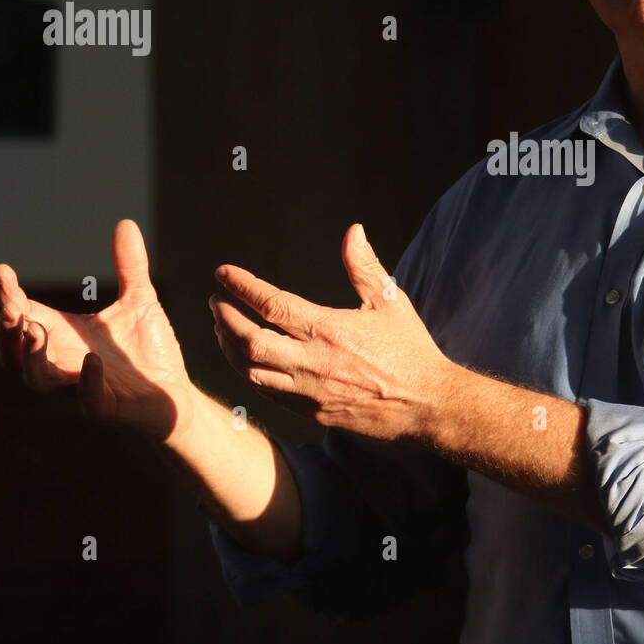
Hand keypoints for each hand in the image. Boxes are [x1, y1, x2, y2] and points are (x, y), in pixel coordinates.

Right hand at [0, 219, 194, 440]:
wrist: (177, 393)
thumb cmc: (149, 351)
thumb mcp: (140, 301)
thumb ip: (130, 266)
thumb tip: (125, 222)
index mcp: (65, 338)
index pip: (25, 317)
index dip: (9, 298)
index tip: (3, 272)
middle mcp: (65, 364)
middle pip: (14, 355)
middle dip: (7, 334)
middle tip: (11, 310)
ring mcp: (83, 388)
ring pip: (38, 380)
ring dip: (32, 357)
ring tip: (36, 331)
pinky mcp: (109, 408)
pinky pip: (89, 402)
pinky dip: (86, 383)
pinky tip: (92, 362)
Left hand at [210, 223, 452, 441]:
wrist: (426, 404)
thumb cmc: (409, 349)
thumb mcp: (390, 301)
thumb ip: (364, 266)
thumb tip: (353, 231)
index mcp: (331, 330)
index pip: (273, 305)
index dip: (243, 287)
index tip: (224, 274)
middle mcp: (314, 363)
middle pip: (250, 342)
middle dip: (226, 319)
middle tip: (216, 302)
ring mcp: (310, 392)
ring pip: (251, 372)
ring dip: (230, 348)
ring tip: (222, 328)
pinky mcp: (312, 412)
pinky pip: (268, 393)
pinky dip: (250, 373)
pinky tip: (246, 359)